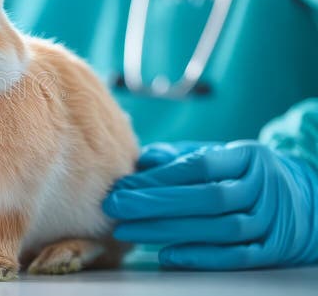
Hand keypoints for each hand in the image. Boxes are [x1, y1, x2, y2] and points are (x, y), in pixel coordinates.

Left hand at [103, 141, 317, 269]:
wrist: (307, 201)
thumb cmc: (245, 176)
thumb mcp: (221, 156)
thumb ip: (180, 157)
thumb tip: (140, 160)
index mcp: (247, 156)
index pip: (200, 165)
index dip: (160, 177)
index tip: (122, 186)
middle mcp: (263, 186)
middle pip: (207, 198)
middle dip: (155, 204)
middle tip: (114, 207)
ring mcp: (272, 219)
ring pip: (219, 228)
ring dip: (169, 231)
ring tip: (128, 231)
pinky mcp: (274, 249)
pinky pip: (236, 256)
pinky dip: (200, 257)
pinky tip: (166, 255)